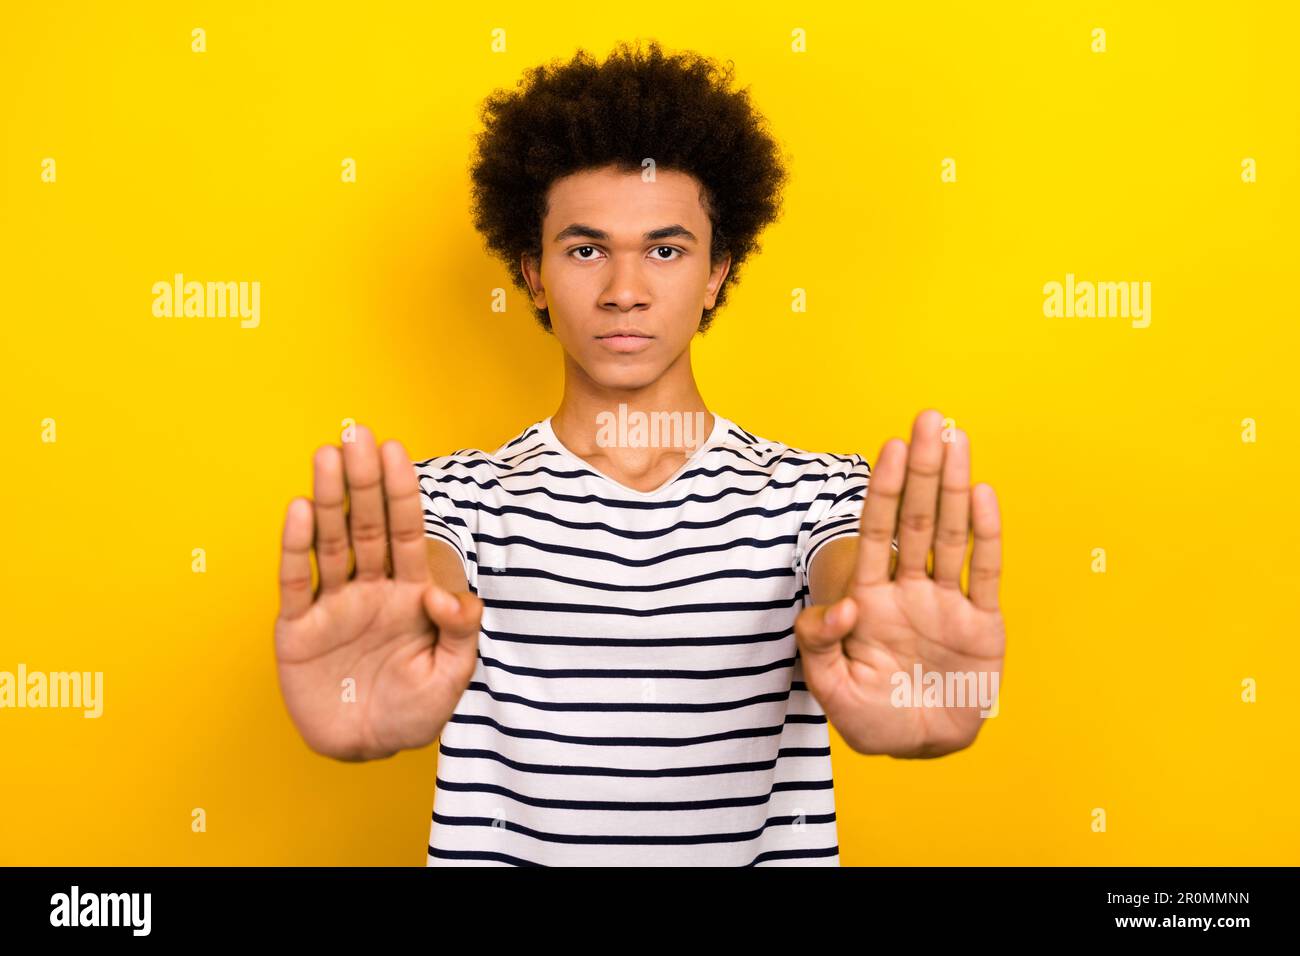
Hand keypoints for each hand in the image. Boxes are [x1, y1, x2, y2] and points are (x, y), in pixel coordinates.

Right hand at [274, 424, 481, 760]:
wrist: (365, 749)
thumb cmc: (411, 712)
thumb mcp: (450, 676)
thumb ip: (460, 632)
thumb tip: (448, 592)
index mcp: (410, 593)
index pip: (406, 532)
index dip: (401, 492)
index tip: (396, 451)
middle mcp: (370, 589)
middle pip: (366, 525)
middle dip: (363, 481)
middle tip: (356, 434)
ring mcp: (333, 604)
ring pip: (331, 542)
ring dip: (329, 499)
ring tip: (326, 455)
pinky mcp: (298, 627)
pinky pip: (297, 580)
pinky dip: (296, 546)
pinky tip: (300, 510)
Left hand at [794, 409, 1004, 757]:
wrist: (922, 749)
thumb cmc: (872, 718)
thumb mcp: (831, 687)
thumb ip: (820, 644)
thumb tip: (844, 606)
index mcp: (871, 599)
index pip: (876, 533)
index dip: (883, 491)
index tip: (889, 448)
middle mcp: (910, 591)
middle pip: (916, 520)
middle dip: (921, 470)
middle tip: (929, 419)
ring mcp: (947, 603)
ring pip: (951, 535)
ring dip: (954, 486)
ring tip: (957, 438)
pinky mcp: (982, 623)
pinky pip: (984, 572)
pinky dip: (986, 534)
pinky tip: (983, 494)